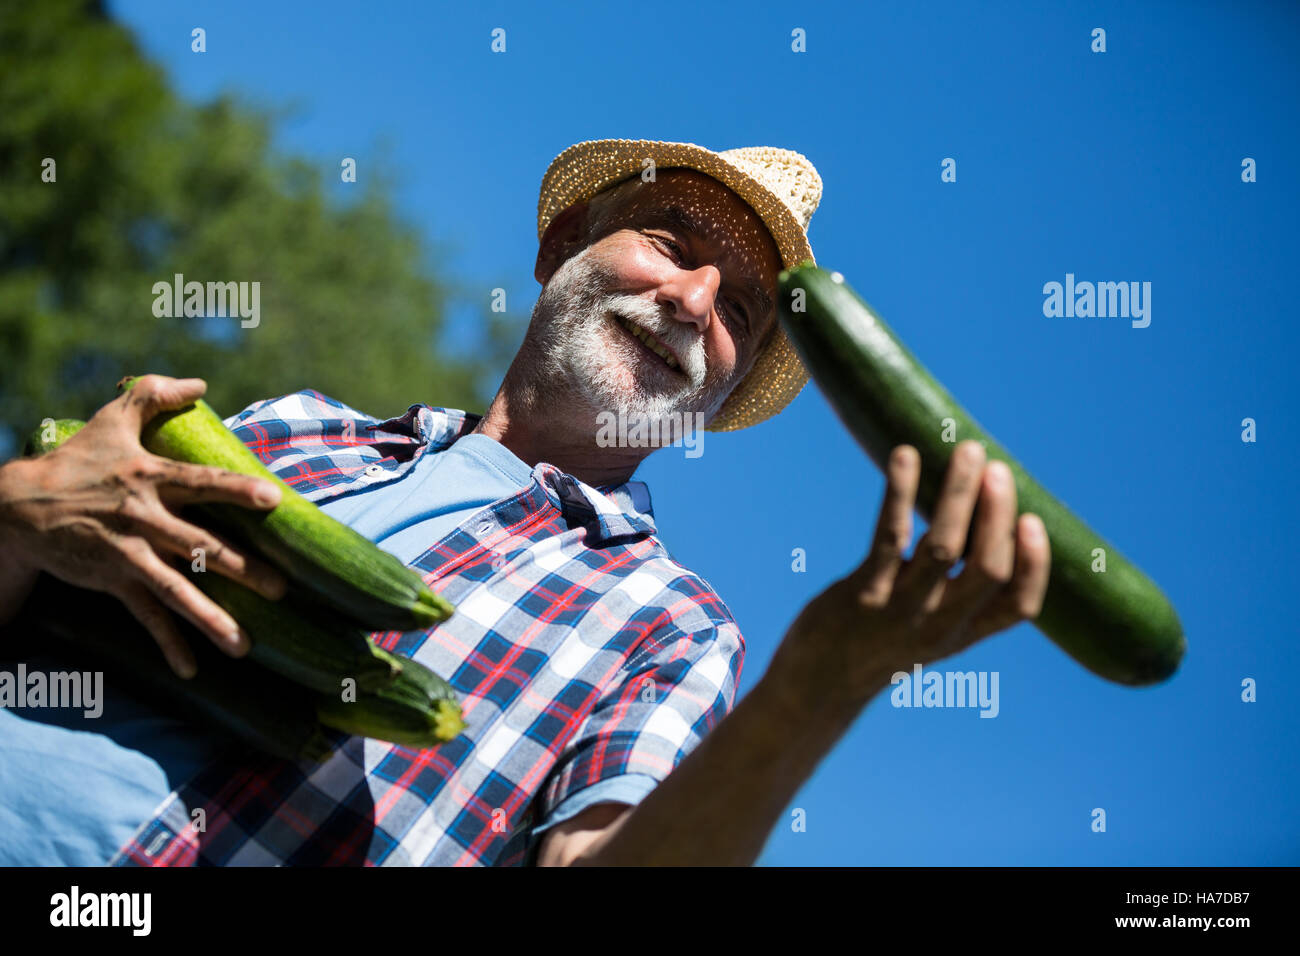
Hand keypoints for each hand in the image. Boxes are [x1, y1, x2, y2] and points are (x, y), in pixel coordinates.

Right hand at [0, 374, 286, 676]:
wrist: (16, 505)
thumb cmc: (77, 460)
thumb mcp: (112, 419)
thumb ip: (155, 394)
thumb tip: (200, 382)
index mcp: (152, 479)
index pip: (202, 484)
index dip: (237, 490)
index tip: (274, 500)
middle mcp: (145, 519)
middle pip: (200, 546)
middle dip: (242, 570)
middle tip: (283, 589)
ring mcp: (129, 554)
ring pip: (176, 591)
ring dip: (211, 620)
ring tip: (245, 646)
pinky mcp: (113, 580)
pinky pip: (146, 617)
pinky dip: (168, 644)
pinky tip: (193, 669)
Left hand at [767, 440, 1050, 716]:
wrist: (817, 684)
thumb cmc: (876, 642)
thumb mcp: (928, 627)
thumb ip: (955, 589)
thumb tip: (972, 515)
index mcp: (964, 633)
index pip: (1019, 606)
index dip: (1035, 564)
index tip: (1032, 519)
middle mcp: (940, 626)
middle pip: (987, 566)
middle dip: (997, 511)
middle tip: (996, 467)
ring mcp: (901, 610)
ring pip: (943, 546)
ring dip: (958, 493)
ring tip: (966, 451)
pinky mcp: (862, 595)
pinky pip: (888, 536)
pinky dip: (899, 492)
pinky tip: (904, 456)